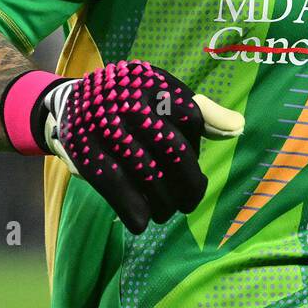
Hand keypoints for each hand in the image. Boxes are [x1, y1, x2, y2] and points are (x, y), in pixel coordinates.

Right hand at [39, 61, 242, 233]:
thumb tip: (238, 127)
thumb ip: (202, 113)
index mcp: (156, 83)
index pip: (192, 119)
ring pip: (146, 172)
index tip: (191, 165)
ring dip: (162, 202)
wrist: (69, 103)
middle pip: (172, 149)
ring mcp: (105, 124)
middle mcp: (131, 99)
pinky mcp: (84, 149)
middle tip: (190, 202)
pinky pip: (115, 185)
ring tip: (167, 213)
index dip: (196, 148)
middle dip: (187, 184)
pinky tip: (141, 223)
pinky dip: (132, 209)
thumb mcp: (164, 98)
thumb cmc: (132, 104)